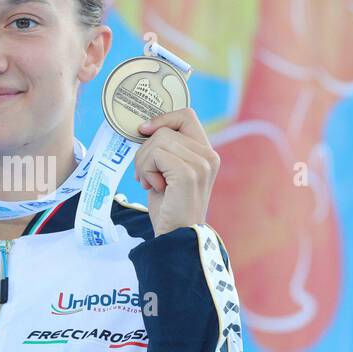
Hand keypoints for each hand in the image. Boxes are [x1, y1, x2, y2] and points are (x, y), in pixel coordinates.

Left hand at [133, 107, 220, 236]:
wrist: (176, 236)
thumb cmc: (169, 206)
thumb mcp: (167, 171)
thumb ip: (164, 149)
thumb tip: (143, 127)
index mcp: (206, 153)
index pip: (185, 115)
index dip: (162, 119)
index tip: (143, 132)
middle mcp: (209, 155)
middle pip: (165, 130)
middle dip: (144, 151)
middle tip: (144, 175)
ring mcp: (201, 164)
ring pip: (158, 141)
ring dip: (143, 162)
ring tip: (149, 183)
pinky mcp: (188, 173)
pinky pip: (156, 155)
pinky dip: (146, 170)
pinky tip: (154, 187)